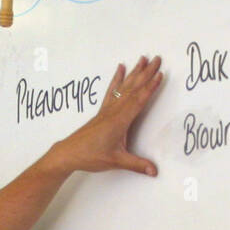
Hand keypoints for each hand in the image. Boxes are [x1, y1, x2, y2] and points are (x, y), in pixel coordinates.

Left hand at [52, 55, 163, 175]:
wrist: (69, 153)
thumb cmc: (91, 156)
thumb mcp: (116, 161)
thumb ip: (136, 165)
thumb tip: (154, 171)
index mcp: (119, 120)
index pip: (139, 100)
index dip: (150, 87)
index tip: (160, 74)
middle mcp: (114, 111)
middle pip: (133, 88)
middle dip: (146, 73)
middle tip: (157, 59)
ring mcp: (107, 109)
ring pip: (124, 87)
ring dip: (135, 72)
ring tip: (142, 58)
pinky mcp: (102, 111)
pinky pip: (112, 91)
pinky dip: (117, 79)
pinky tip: (120, 68)